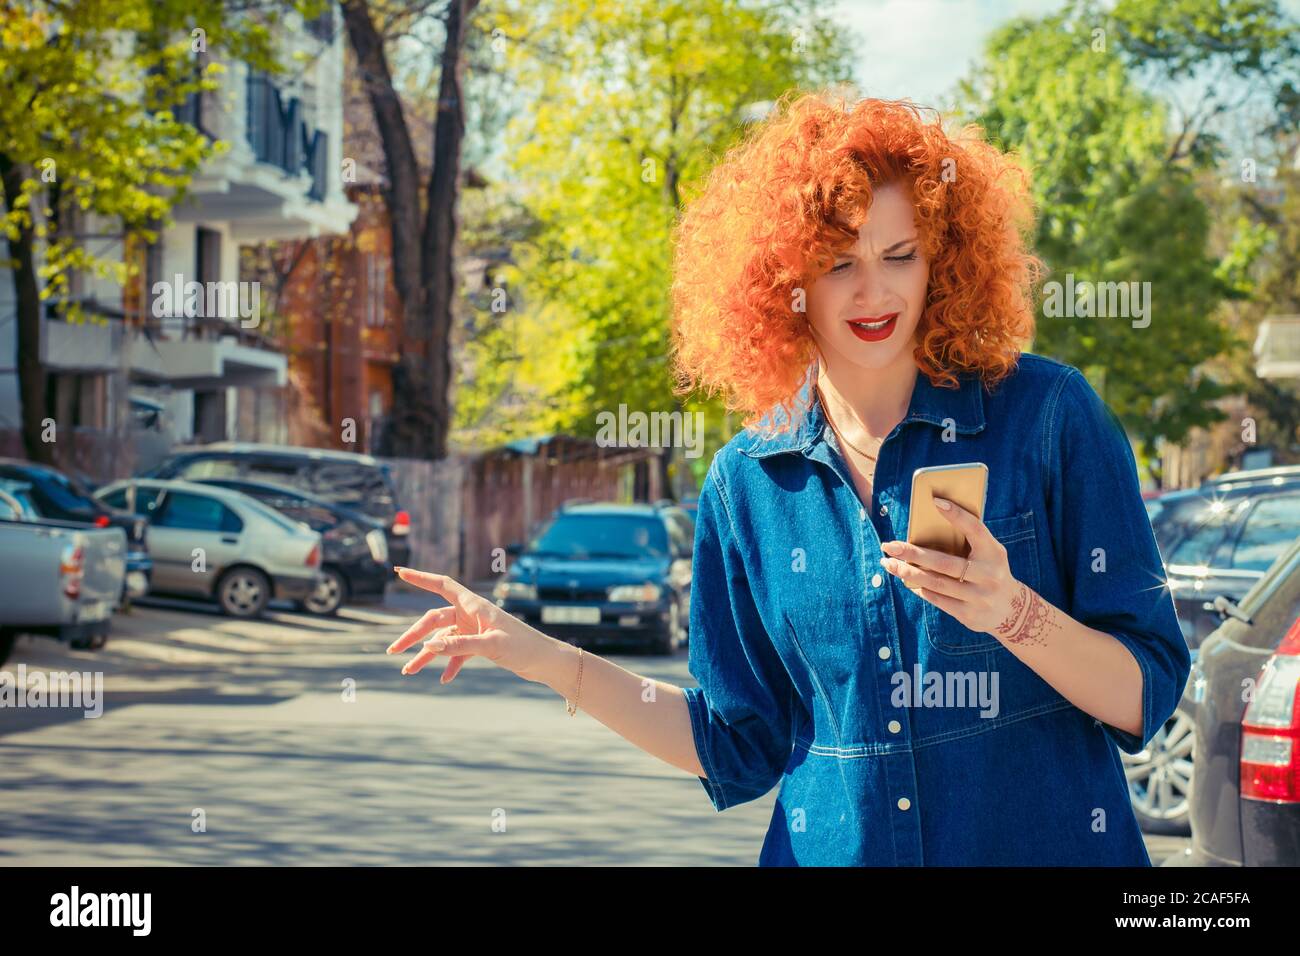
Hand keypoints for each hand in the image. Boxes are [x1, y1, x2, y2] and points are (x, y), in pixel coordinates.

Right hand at [386, 567, 556, 683]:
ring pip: (442, 640)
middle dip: (413, 635)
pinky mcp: (480, 646)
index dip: (420, 578)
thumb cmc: (523, 646)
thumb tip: (427, 648)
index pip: (442, 585)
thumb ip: (459, 645)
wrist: (545, 661)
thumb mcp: (491, 645)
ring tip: (407, 671)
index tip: (399, 571)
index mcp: (474, 605)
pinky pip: (456, 654)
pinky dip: (450, 665)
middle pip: (433, 620)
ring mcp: (473, 631)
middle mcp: (471, 615)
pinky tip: (445, 679)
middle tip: (392, 650)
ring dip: (425, 655)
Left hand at [877, 497, 1027, 637]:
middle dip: (913, 553)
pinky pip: (937, 599)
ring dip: (908, 573)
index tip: (935, 501)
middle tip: (889, 545)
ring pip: (936, 583)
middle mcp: (988, 575)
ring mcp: (979, 597)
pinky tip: (906, 580)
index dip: (957, 515)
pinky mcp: (969, 615)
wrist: (1014, 611)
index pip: (975, 529)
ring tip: (888, 564)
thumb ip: (968, 542)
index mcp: (994, 553)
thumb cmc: (990, 572)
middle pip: (944, 562)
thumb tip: (928, 526)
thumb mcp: (990, 554)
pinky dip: (919, 588)